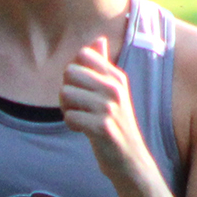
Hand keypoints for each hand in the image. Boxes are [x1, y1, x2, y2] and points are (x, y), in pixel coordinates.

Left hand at [60, 36, 150, 182]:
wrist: (130, 158)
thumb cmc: (115, 122)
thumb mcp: (113, 91)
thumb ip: (103, 65)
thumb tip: (98, 39)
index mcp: (116, 77)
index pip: (82, 54)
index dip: (73, 71)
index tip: (82, 88)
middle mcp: (114, 88)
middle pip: (69, 73)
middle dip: (67, 90)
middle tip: (79, 106)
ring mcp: (109, 107)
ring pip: (65, 94)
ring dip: (67, 109)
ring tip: (82, 118)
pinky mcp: (102, 127)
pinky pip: (69, 117)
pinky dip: (71, 125)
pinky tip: (84, 130)